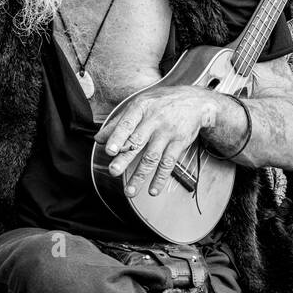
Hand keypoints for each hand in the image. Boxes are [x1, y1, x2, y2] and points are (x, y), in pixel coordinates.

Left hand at [94, 86, 220, 196]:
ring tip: (129, 191)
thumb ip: (118, 122)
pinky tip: (153, 190)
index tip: (109, 151)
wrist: (194, 101)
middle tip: (113, 172)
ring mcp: (167, 132)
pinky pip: (168, 163)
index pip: (127, 124)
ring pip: (152, 157)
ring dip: (140, 176)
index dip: (117, 137)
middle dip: (124, 159)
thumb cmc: (161, 103)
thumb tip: (98, 138)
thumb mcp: (139, 105)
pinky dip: (160, 178)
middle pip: (137, 142)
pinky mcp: (179, 143)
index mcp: (141, 108)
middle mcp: (154, 120)